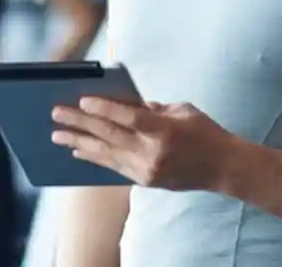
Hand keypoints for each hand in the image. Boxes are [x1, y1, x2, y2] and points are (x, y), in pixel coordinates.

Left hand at [51, 98, 238, 191]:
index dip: (103, 109)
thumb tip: (121, 104)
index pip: (127, 118)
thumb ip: (151, 108)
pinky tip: (79, 152)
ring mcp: (147, 170)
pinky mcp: (145, 181)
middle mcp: (153, 153)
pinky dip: (95, 158)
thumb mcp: (181, 110)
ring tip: (57, 136)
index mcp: (164, 130)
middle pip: (109, 136)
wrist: (224, 168)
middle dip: (80, 124)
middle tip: (56, 114)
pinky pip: (113, 167)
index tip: (82, 100)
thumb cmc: (205, 132)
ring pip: (106, 154)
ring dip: (79, 144)